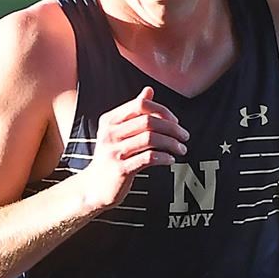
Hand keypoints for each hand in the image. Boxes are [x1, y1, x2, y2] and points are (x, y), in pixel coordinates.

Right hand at [76, 86, 189, 208]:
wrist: (94, 187)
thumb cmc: (111, 157)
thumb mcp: (117, 132)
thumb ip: (133, 111)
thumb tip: (148, 90)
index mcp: (109, 121)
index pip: (140, 105)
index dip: (162, 110)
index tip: (175, 121)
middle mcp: (109, 134)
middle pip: (148, 122)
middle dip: (172, 128)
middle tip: (184, 136)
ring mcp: (114, 152)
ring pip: (150, 139)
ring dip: (171, 143)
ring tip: (181, 149)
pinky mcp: (120, 169)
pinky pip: (148, 158)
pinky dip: (164, 157)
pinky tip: (170, 159)